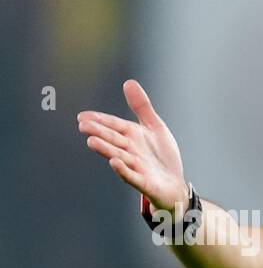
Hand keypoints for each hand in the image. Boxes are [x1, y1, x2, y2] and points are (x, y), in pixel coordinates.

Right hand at [78, 79, 187, 212]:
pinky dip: (124, 170)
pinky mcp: (145, 183)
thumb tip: (128, 82)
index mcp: (132, 136)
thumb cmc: (162, 156)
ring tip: (92, 141)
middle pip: (113, 139)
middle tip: (82, 125)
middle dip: (99, 132)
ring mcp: (137, 167)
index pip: (114, 125)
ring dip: (106, 149)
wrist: (175, 185)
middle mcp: (131, 151)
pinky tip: (115, 163)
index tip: (82, 116)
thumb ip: (142, 107)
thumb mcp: (154, 127)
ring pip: (119, 156)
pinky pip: (133, 177)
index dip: (99, 120)